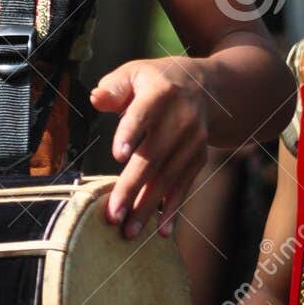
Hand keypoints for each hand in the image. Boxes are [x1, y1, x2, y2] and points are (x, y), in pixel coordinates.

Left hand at [90, 55, 209, 237]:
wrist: (207, 88)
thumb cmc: (156, 81)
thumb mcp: (134, 73)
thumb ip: (113, 87)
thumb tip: (96, 99)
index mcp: (161, 93)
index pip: (142, 114)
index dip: (130, 133)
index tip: (117, 156)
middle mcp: (181, 118)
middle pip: (153, 156)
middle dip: (132, 187)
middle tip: (113, 214)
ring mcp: (193, 140)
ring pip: (168, 177)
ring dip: (148, 206)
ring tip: (128, 230)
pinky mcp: (199, 157)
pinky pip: (184, 185)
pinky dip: (173, 209)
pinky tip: (162, 231)